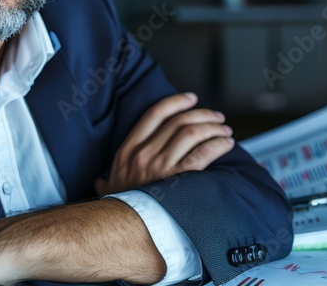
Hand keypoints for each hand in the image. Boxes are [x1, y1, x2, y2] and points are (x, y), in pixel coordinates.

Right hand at [95, 93, 234, 195]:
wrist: (122, 229)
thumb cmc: (120, 208)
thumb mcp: (109, 188)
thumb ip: (107, 179)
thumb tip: (100, 180)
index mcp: (129, 149)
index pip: (154, 114)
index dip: (175, 102)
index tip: (191, 98)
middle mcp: (144, 153)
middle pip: (179, 121)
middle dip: (203, 115)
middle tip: (217, 117)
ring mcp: (160, 165)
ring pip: (192, 133)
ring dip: (213, 128)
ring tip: (224, 130)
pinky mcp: (177, 180)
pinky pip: (203, 154)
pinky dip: (218, 145)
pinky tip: (226, 144)